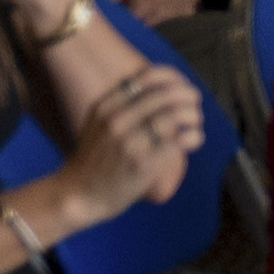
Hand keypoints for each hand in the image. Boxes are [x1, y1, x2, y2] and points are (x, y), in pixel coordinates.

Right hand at [68, 58, 205, 213]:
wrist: (78, 195)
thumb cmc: (94, 159)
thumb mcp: (97, 124)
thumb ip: (121, 106)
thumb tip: (161, 89)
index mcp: (105, 106)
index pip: (147, 78)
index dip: (173, 78)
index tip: (183, 85)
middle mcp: (116, 120)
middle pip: (166, 95)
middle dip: (188, 96)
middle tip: (195, 103)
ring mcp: (129, 142)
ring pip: (175, 115)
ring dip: (193, 116)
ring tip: (195, 123)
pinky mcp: (143, 163)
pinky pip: (179, 141)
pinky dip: (194, 136)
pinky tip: (194, 139)